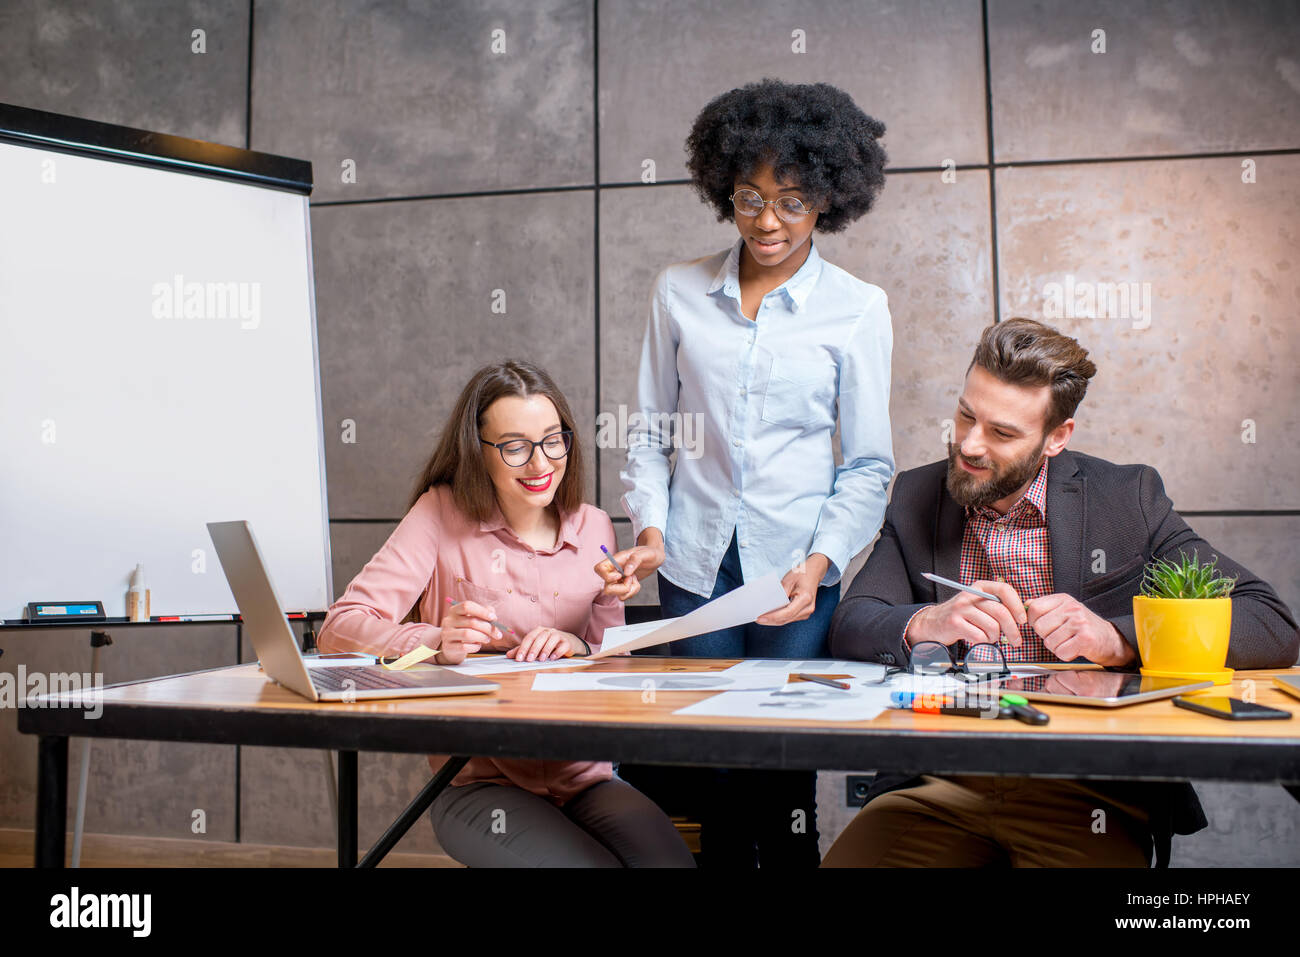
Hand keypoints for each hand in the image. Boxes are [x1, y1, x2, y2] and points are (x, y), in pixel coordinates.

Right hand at [437, 599, 506, 661]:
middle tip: (498, 634)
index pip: (467, 606)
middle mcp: (448, 620)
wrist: (452, 646)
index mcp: (454, 610)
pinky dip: (475, 647)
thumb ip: (484, 614)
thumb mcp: (474, 619)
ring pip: (468, 634)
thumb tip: (492, 615)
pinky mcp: (448, 646)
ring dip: (482, 637)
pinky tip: (477, 646)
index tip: (494, 618)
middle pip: (471, 621)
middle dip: (488, 628)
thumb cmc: (466, 629)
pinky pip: (465, 646)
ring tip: (487, 639)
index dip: (482, 611)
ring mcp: (446, 634)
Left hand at [506, 627, 583, 660]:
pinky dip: (558, 651)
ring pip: (552, 639)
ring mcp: (558, 635)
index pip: (529, 638)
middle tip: (529, 660)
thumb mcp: (534, 646)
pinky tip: (553, 658)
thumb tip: (508, 655)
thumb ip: (523, 650)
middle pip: (540, 638)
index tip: (519, 658)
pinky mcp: (567, 642)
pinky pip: (563, 645)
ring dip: (546, 649)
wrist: (567, 643)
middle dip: (534, 649)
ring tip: (541, 659)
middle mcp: (548, 631)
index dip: (523, 648)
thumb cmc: (548, 644)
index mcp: (538, 631)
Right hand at [594, 529, 664, 599]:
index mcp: (615, 561)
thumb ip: (635, 560)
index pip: (599, 569)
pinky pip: (624, 596)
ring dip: (629, 590)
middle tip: (631, 578)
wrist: (655, 558)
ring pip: (616, 595)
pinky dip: (633, 592)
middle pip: (606, 588)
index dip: (606, 576)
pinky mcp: (624, 587)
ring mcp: (618, 581)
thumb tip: (626, 572)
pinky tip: (636, 582)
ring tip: (635, 578)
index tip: (619, 575)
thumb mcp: (645, 553)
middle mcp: (613, 572)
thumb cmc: (648, 553)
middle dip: (621, 588)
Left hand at [757, 553, 829, 625]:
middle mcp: (808, 608)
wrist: (813, 572)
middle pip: (786, 619)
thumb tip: (769, 604)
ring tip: (760, 618)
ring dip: (773, 620)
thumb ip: (780, 592)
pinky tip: (769, 616)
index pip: (787, 612)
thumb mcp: (789, 579)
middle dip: (770, 620)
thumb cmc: (801, 574)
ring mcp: (807, 612)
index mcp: (805, 598)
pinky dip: (779, 618)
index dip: (772, 616)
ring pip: (787, 620)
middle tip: (757, 619)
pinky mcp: (803, 613)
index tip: (760, 617)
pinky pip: (789, 618)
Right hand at [906, 579, 1026, 647]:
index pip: (1004, 589)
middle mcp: (970, 594)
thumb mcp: (980, 604)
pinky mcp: (955, 622)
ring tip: (990, 637)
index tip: (1022, 620)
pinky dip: (983, 642)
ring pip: (992, 626)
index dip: (1017, 605)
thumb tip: (1022, 615)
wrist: (933, 623)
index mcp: (980, 587)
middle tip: (1016, 640)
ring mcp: (961, 608)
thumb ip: (998, 605)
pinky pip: (979, 636)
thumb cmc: (962, 616)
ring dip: (995, 637)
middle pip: (1001, 612)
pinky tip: (978, 639)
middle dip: (1012, 630)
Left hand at [1025, 593, 1133, 665]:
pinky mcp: (1085, 639)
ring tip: (1070, 642)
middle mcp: (1072, 608)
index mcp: (1063, 599)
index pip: (1033, 608)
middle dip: (1046, 636)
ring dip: (1057, 647)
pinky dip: (1066, 655)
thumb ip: (1045, 608)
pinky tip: (1076, 649)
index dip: (1033, 621)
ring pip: (1049, 642)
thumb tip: (1025, 605)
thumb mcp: (1064, 610)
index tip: (1044, 626)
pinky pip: (1061, 652)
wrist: (1111, 640)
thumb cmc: (1084, 627)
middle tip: (1062, 636)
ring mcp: (1079, 622)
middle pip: (1039, 627)